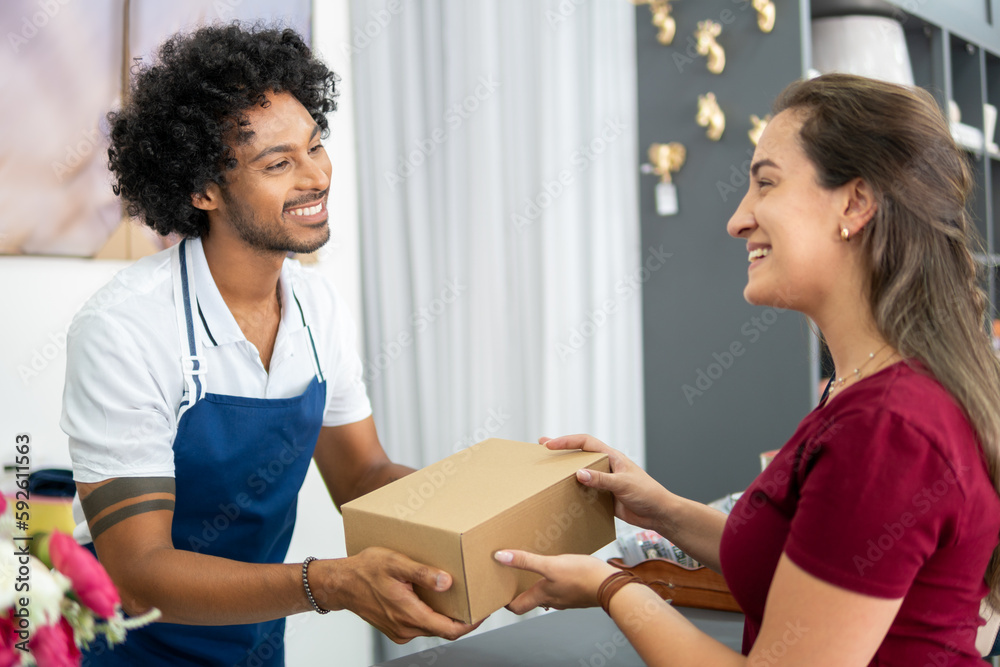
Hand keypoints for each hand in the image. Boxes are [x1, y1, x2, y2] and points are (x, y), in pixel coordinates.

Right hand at [326, 547, 480, 643]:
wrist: (341, 583)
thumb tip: (447, 582)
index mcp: (409, 614)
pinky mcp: (395, 627)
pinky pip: (420, 624)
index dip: (471, 623)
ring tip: (459, 596)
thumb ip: (422, 573)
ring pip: (432, 627)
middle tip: (476, 599)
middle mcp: (405, 628)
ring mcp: (399, 630)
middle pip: (444, 630)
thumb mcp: (396, 563)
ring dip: (446, 616)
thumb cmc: (365, 570)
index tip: (484, 611)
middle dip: (462, 618)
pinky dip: (432, 614)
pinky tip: (434, 598)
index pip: (450, 630)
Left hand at [494, 549, 617, 613]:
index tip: (499, 594)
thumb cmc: (582, 577)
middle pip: (531, 601)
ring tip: (535, 572)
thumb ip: (526, 561)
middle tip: (514, 580)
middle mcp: (553, 600)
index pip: (518, 606)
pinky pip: (561, 590)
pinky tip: (560, 571)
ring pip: (547, 595)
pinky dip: (555, 583)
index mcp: (542, 595)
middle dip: (522, 591)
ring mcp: (567, 598)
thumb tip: (502, 558)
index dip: (507, 602)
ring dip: (539, 586)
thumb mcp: (550, 565)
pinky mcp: (578, 592)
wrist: (610, 585)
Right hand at [541, 435, 670, 531]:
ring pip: (581, 471)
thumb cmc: (648, 493)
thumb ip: (601, 479)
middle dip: (562, 450)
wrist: (658, 513)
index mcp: (612, 457)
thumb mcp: (623, 484)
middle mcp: (606, 466)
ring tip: (549, 470)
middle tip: (543, 447)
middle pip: (580, 454)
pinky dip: (574, 490)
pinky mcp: (604, 495)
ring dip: (566, 470)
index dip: (567, 441)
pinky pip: (585, 490)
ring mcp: (604, 480)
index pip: (585, 442)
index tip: (550, 444)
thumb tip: (579, 473)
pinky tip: (564, 493)